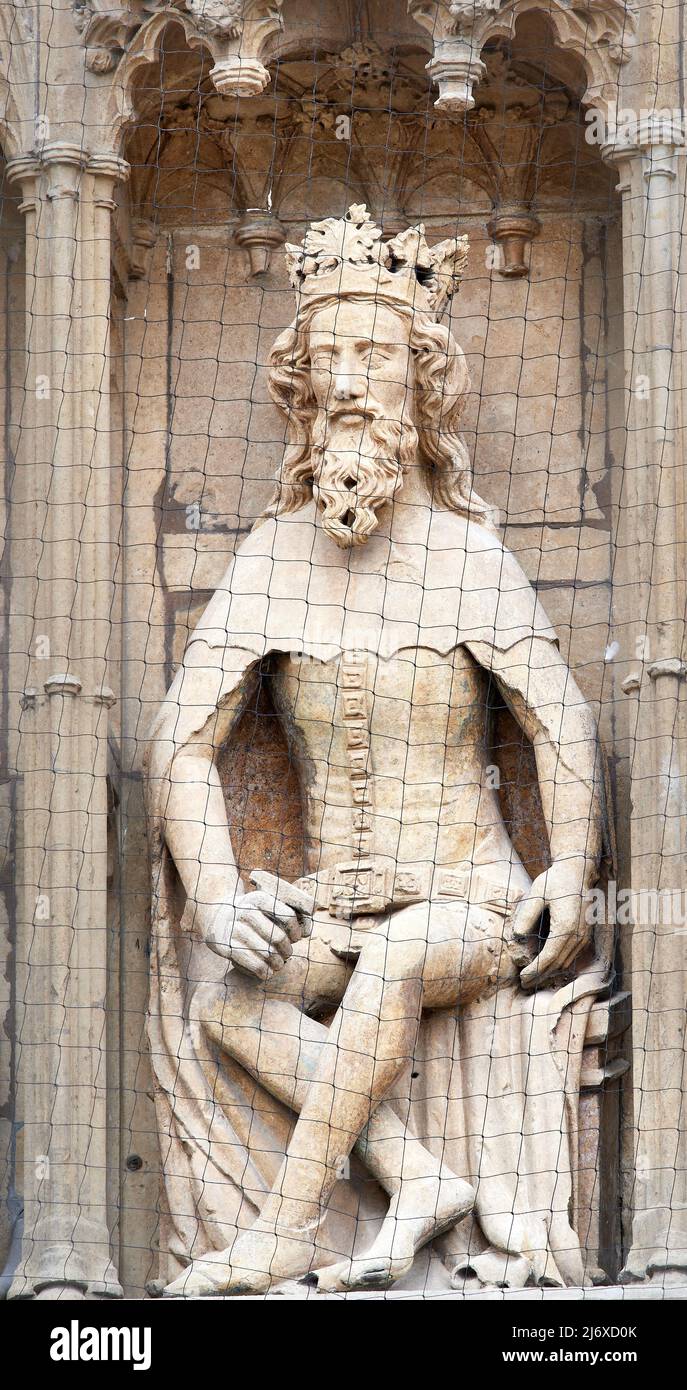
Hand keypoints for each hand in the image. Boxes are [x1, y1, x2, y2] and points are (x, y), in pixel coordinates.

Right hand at [205, 872, 312, 980]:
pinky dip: (265, 972)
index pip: (288, 917)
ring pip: (267, 953)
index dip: (296, 931)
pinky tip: (266, 972)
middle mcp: (245, 911)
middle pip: (278, 937)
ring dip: (278, 964)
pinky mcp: (225, 946)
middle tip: (286, 954)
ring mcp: (234, 929)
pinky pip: (254, 965)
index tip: (295, 938)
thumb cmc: (251, 913)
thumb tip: (307, 930)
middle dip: (287, 950)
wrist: (217, 916)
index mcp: (259, 898)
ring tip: (278, 964)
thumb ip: (287, 912)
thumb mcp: (265, 904)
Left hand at [512, 856, 595, 988]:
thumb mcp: (537, 893)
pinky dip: (559, 965)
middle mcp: (578, 935)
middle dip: (541, 976)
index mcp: (566, 926)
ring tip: (533, 977)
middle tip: (524, 983)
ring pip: (567, 963)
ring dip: (550, 973)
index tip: (522, 978)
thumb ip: (527, 915)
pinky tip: (547, 966)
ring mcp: (584, 936)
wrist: (578, 871)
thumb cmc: (556, 880)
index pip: (549, 957)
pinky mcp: (585, 935)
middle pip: (558, 964)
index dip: (535, 970)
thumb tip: (518, 936)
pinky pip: (572, 956)